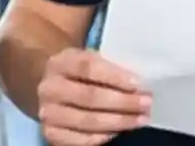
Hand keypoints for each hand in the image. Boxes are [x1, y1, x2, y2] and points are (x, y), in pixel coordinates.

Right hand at [36, 47, 151, 144]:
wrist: (50, 88)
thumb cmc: (80, 72)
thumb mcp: (89, 58)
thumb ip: (109, 66)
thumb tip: (140, 83)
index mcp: (60, 62)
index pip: (88, 67)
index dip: (115, 76)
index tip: (138, 83)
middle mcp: (49, 88)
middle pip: (89, 96)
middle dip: (123, 102)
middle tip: (146, 103)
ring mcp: (48, 113)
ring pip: (87, 121)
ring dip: (119, 121)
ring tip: (141, 119)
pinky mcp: (50, 134)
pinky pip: (80, 141)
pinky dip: (103, 137)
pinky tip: (120, 131)